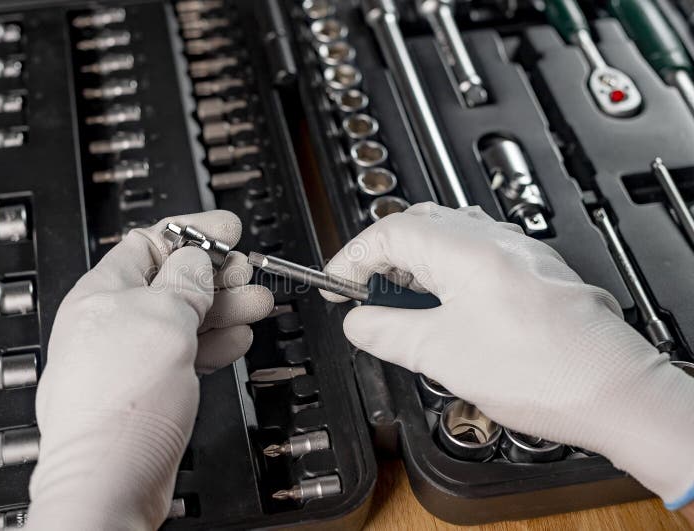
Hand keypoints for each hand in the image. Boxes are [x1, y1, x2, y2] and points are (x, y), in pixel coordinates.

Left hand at [26, 210, 272, 530]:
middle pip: (173, 282)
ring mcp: (132, 358)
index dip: (193, 232)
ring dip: (224, 309)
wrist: (110, 480)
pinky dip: (215, 343)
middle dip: (217, 274)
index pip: (150, 244)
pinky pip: (187, 354)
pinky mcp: (150, 389)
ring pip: (185, 319)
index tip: (227, 230)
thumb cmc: (117, 407)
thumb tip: (198, 258)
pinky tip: (235, 340)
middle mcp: (115, 323)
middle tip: (249, 271)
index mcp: (103, 294)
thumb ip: (184, 282)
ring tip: (256, 303)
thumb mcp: (162, 319)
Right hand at [322, 202, 693, 507]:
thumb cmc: (544, 371)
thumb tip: (359, 322)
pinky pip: (476, 257)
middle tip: (366, 293)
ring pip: (448, 239)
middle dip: (382, 257)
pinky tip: (446, 311)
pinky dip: (446, 276)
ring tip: (404, 307)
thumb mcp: (440, 354)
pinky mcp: (533, 273)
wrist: (615, 392)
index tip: (336, 284)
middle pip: (417, 225)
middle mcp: (494, 241)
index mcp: (465, 251)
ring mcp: (518, 253)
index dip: (351, 258)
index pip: (387, 232)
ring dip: (414, 265)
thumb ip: (386, 331)